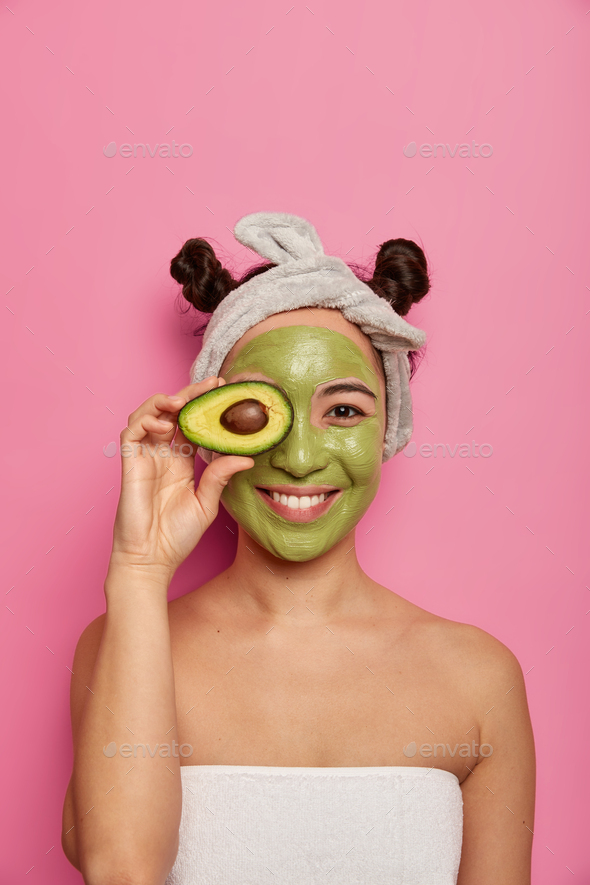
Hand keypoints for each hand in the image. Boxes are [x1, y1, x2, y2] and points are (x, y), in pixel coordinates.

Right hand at [109, 377, 253, 579]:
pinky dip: (146, 421)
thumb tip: (246, 456)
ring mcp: (144, 457)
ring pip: (147, 414)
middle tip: (211, 385)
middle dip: (189, 395)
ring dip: (163, 402)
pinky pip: (131, 432)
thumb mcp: (206, 504)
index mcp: (181, 462)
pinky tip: (164, 425)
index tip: (224, 391)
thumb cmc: (176, 537)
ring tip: (182, 400)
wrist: (151, 559)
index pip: (192, 424)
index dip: (204, 406)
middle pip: (171, 413)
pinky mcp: (130, 464)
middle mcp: (162, 454)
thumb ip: (221, 476)